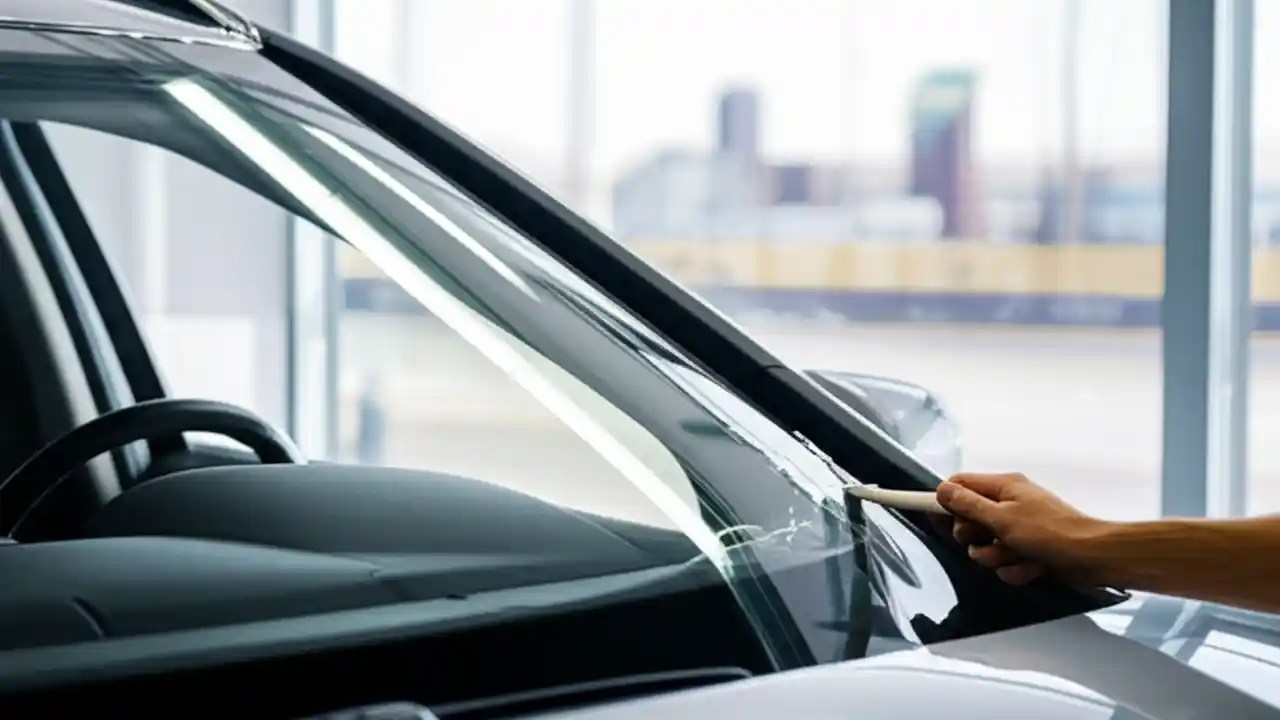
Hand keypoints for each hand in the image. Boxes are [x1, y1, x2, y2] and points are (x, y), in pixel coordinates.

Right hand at [935, 473, 1110, 585]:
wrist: (1092, 558)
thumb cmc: (1050, 532)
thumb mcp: (1002, 518)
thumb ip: (968, 505)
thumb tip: (941, 490)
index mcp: (1003, 487)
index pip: (960, 485)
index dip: (944, 501)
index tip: (932, 517)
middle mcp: (1009, 505)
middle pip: (968, 521)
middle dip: (975, 538)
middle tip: (988, 539)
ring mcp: (1019, 529)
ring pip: (985, 547)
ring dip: (997, 557)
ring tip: (1017, 556)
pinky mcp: (1028, 551)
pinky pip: (1005, 563)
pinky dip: (1015, 569)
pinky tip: (1032, 567)